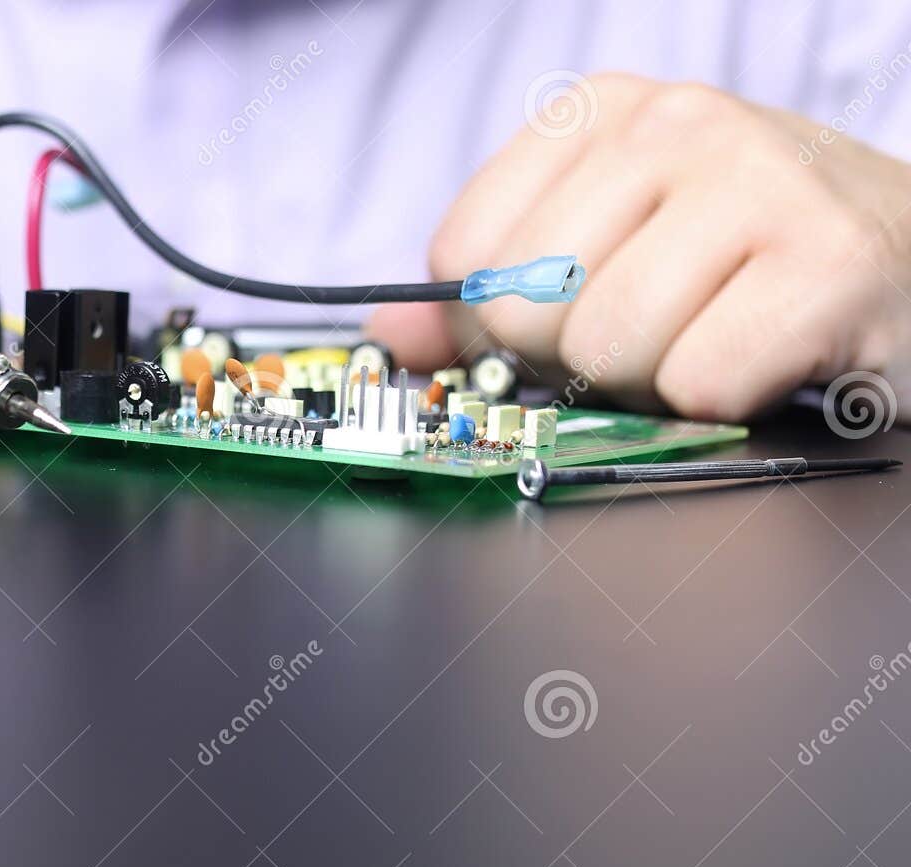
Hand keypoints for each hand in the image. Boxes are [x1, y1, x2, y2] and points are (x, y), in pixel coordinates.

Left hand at [367, 73, 910, 422]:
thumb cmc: (747, 260)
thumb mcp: (610, 247)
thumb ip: (489, 293)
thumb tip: (389, 338)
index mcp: (603, 114)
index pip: (463, 256)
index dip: (500, 324)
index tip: (566, 318)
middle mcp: (678, 125)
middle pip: (527, 308)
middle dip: (577, 357)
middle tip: (656, 333)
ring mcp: (759, 184)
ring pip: (608, 350)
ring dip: (653, 381)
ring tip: (714, 340)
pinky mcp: (829, 265)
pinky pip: (697, 383)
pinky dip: (721, 400)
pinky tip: (763, 358)